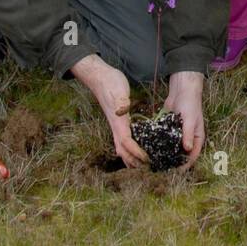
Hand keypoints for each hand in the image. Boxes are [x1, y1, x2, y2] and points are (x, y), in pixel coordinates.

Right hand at [71, 53, 147, 168]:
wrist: (99, 77)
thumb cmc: (110, 82)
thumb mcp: (119, 89)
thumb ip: (120, 102)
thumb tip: (122, 111)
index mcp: (118, 121)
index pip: (127, 142)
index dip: (136, 152)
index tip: (147, 159)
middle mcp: (116, 126)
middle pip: (122, 150)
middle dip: (133, 161)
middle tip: (146, 168)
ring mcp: (115, 124)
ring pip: (121, 146)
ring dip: (130, 157)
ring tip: (141, 165)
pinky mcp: (117, 120)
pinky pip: (123, 138)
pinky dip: (130, 147)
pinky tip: (137, 147)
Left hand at [163, 70, 205, 167]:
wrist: (182, 90)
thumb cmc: (190, 105)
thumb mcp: (190, 120)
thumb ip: (187, 135)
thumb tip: (188, 150)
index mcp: (197, 138)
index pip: (193, 156)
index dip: (185, 165)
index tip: (176, 172)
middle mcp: (188, 138)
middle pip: (182, 154)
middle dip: (174, 162)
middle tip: (163, 169)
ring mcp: (179, 134)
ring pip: (173, 148)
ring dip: (166, 154)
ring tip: (155, 162)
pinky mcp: (170, 129)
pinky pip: (166, 139)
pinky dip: (160, 144)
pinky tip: (151, 149)